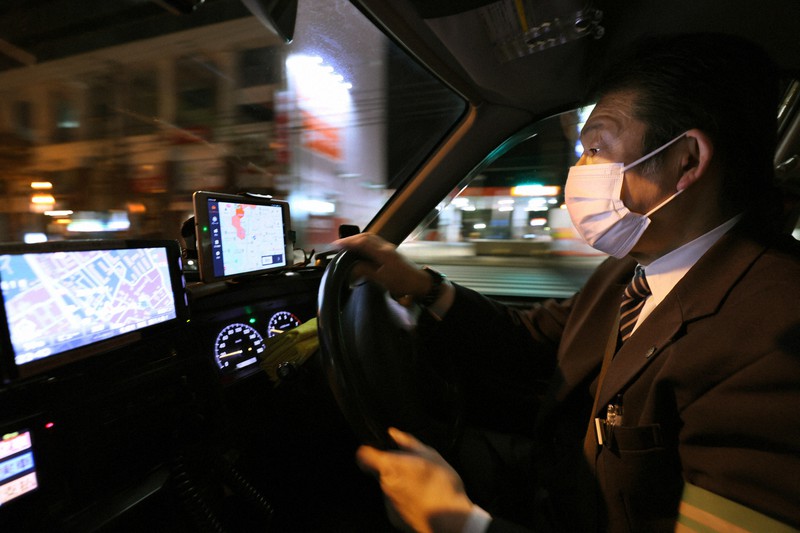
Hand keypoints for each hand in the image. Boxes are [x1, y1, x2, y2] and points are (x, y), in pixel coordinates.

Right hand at [334, 233, 432, 299]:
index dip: (348, 243)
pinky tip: (360, 250)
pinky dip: (364, 243)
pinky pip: (375, 242)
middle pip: (366, 237)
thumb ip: (365, 271)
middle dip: (351, 239)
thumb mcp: (382, 279)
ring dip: (358, 240)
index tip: (336, 245)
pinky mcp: (390, 251)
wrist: (420, 283)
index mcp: (383, 252)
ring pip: (371, 238)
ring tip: (347, 246)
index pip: (362, 242)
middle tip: (339, 245)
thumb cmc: (402, 282)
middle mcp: (386, 247)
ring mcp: (389, 248)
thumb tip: (351, 268)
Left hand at [356, 427, 473, 532]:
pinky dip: (407, 500)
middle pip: (382, 472)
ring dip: (403, 485)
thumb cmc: (441, 485)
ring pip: (391, 488)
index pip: (363, 456)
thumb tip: (394, 434)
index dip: (368, 450)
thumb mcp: (430, 455)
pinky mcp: (395, 519)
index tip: (378, 450)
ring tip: (424, 486)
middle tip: (415, 468)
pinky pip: (397, 503)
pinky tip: (424, 500)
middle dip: (395, 469)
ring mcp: (389, 504)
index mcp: (390, 467)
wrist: (451, 521)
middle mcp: (385, 486)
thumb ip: (408, 442)